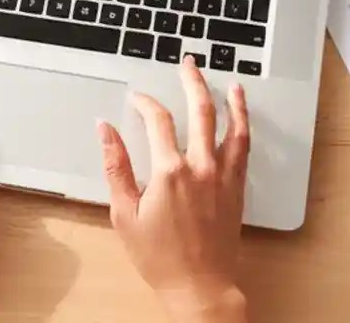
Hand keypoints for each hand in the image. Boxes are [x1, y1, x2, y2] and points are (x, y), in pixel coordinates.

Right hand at [97, 56, 250, 322]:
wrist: (199, 286)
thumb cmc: (159, 257)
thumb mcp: (124, 213)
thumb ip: (115, 166)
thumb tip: (105, 130)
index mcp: (168, 171)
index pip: (157, 120)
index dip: (145, 103)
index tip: (137, 98)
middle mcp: (200, 166)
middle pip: (199, 109)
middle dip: (191, 81)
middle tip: (187, 63)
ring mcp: (223, 175)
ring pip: (228, 123)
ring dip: (225, 97)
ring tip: (224, 78)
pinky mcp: (237, 186)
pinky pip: (244, 145)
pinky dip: (243, 123)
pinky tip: (241, 112)